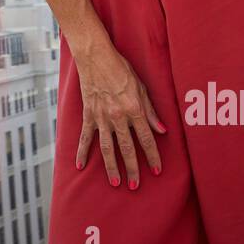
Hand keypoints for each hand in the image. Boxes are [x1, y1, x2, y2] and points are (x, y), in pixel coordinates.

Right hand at [74, 44, 166, 188]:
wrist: (96, 57)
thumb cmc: (121, 69)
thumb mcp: (142, 87)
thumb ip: (151, 111)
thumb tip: (162, 130)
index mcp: (134, 109)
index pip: (146, 139)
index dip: (152, 156)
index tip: (156, 171)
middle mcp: (118, 117)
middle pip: (127, 148)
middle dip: (132, 169)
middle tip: (136, 186)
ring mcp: (101, 117)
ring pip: (107, 148)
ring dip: (112, 167)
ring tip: (115, 182)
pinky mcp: (88, 115)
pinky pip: (85, 137)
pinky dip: (82, 152)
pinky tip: (80, 165)